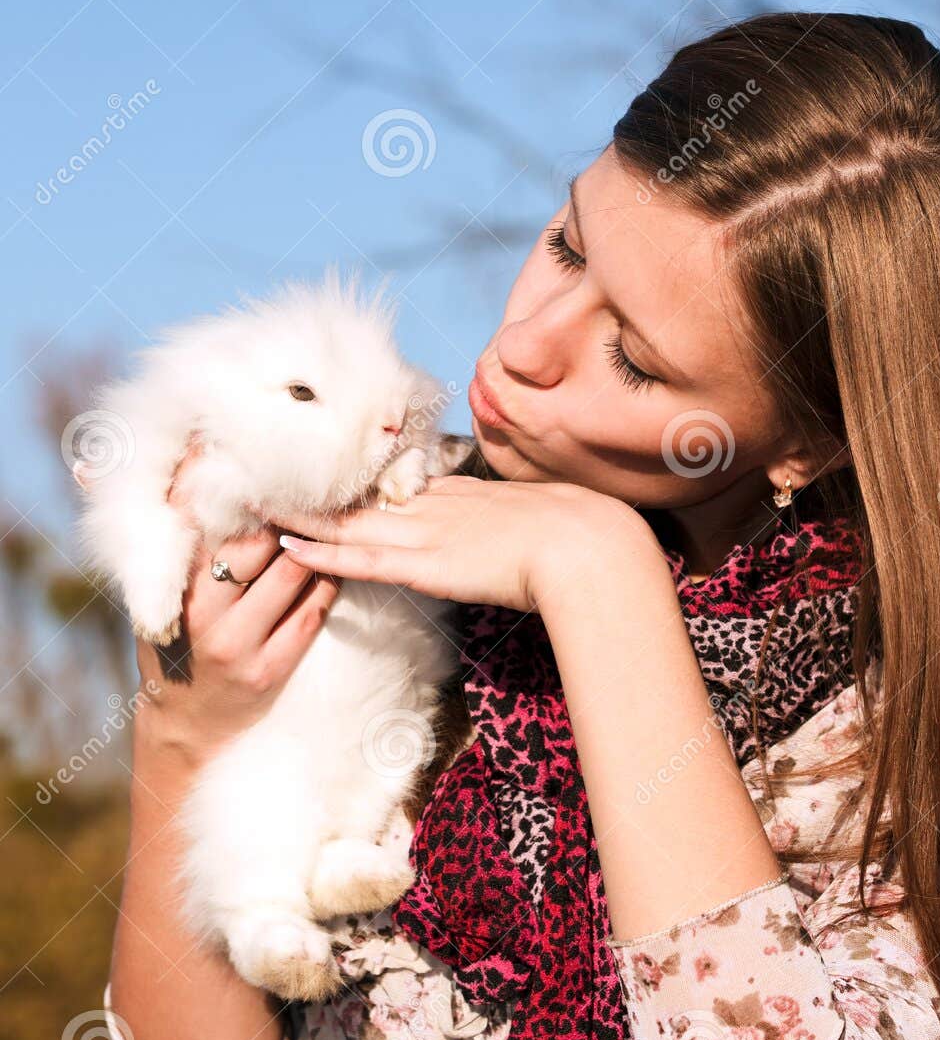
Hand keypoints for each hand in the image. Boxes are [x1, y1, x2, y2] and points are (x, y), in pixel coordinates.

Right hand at [134, 451, 339, 764]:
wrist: (184, 728)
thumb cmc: (170, 644)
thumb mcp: (149, 591)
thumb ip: (145, 534)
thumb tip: (90, 467)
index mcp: (170, 586)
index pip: (197, 516)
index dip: (220, 478)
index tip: (242, 448)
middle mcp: (202, 614)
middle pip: (255, 539)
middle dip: (282, 506)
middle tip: (307, 477)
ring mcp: (238, 643)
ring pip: (292, 570)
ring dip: (314, 540)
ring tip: (328, 515)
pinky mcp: (270, 670)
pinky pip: (311, 612)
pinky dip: (326, 582)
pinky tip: (334, 563)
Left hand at [273, 474, 652, 612]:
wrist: (586, 545)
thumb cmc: (575, 536)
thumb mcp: (533, 518)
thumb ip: (504, 522)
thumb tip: (502, 528)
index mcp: (458, 496)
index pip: (391, 489)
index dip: (352, 484)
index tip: (318, 476)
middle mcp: (432, 508)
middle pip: (358, 497)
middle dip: (311, 488)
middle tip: (262, 474)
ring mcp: (425, 534)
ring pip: (348, 524)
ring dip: (301, 515)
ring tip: (254, 505)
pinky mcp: (424, 565)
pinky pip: (362, 559)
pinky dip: (323, 554)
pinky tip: (289, 547)